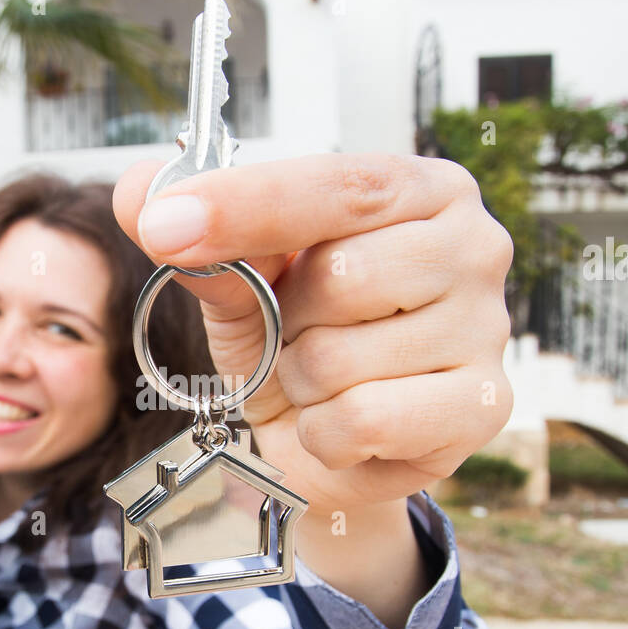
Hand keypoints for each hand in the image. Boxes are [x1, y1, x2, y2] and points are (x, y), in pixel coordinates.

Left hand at [112, 153, 513, 516]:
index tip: (164, 224)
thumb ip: (199, 239)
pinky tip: (341, 427)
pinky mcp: (484, 406)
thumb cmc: (295, 341)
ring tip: (320, 383)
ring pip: (341, 357)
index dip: (244, 205)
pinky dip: (325, 434)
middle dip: (286, 321)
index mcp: (420, 190)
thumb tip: (140, 193)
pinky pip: (361, 419)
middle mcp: (473, 246)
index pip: (336, 186)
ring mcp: (487, 328)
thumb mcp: (240, 284)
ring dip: (301, 384)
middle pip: (341, 275)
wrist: (329, 442)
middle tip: (296, 336)